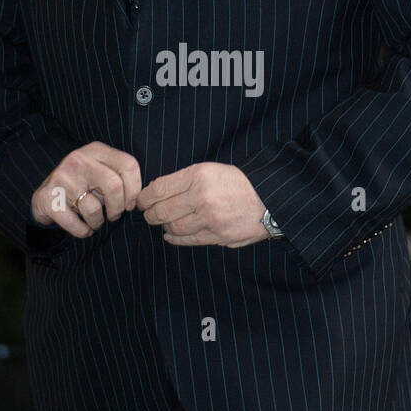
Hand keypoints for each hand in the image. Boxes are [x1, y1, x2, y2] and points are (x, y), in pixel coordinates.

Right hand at [31, 142, 141, 237]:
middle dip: (118, 208)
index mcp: (95, 150)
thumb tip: (141, 197)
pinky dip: (84, 232)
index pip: (128, 165)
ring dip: (99, 222)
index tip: (130, 204)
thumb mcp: (100, 171)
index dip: (135, 189)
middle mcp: (78, 160)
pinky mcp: (49, 198)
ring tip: (95, 220)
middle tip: (114, 215)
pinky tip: (83, 228)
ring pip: (94, 209)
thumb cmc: (82, 185)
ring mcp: (61, 178)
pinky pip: (76, 225)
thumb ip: (120, 176)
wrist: (44, 196)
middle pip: (114, 186)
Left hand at [136, 162, 268, 247]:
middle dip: (149, 214)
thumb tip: (156, 192)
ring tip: (163, 222)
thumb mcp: (211, 169)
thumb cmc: (239, 182)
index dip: (144, 197)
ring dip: (163, 226)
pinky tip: (170, 235)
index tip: (141, 200)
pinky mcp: (217, 236)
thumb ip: (185, 180)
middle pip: (162, 211)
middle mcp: (201, 197)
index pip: (158, 189)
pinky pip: (187, 240)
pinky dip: (174, 239)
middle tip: (147, 214)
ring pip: (172, 228)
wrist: (269, 198)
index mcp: (198, 176)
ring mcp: (209, 219)